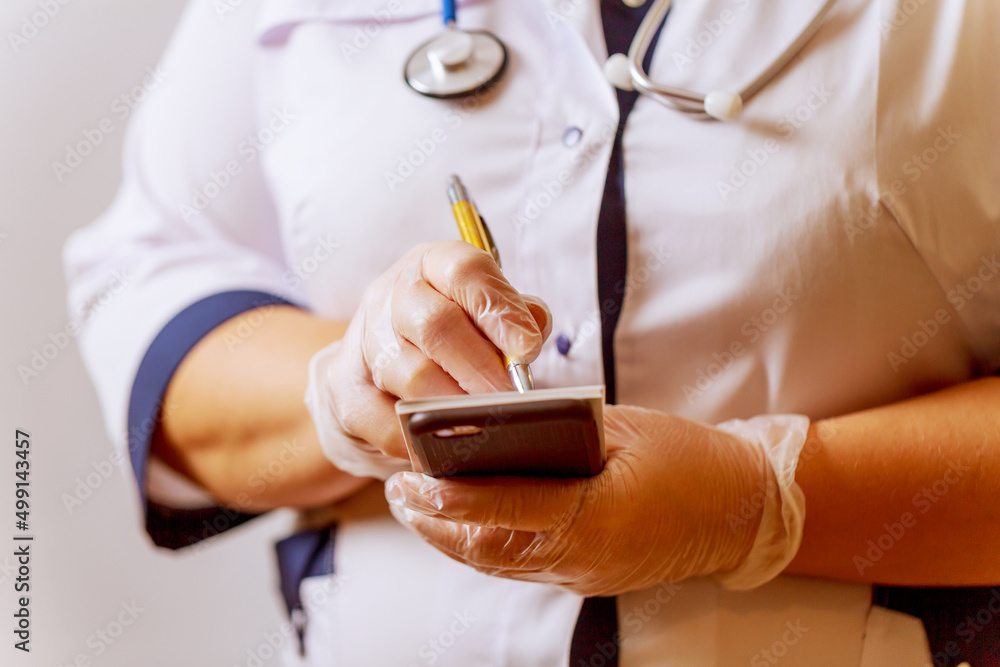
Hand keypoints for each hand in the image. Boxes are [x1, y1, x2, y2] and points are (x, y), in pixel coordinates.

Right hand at [305, 241, 550, 479]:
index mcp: (433, 265)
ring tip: (489, 427)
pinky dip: (422, 440)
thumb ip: (515, 316)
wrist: (372, 371)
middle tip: (512, 400)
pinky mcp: (348, 392)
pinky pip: (387, 423)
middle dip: (482, 368)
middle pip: (437, 325)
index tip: (528, 347)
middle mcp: (393, 295)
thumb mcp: (482, 313)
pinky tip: (450, 451)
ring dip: (455, 407)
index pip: (466, 271)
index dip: (499, 309)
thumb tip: (531, 334)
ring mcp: (365, 342)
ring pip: (412, 376)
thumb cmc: (447, 339)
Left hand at [384, 405, 807, 595]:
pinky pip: (520, 564)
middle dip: (434, 524)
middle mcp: (582, 556)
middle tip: (397, 493)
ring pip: (497, 564)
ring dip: (450, 538)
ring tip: (415, 506)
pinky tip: (462, 520)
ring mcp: (583, 574)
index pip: (506, 509)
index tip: (411, 478)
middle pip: (488, 549)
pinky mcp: (585, 577)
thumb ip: (560, 430)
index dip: (452, 496)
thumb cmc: (688, 458)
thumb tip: (498, 426)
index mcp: (595, 515)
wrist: (741, 509)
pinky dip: (482, 543)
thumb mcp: (624, 429)